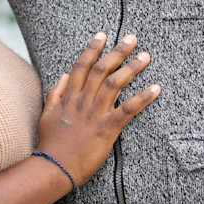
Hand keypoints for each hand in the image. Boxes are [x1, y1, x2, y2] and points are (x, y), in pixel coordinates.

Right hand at [35, 32, 158, 186]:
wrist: (54, 168)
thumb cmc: (51, 144)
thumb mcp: (47, 115)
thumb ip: (56, 94)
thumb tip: (64, 76)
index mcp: (69, 97)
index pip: (81, 66)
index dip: (92, 49)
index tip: (102, 35)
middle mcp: (83, 101)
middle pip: (101, 69)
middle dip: (117, 52)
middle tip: (132, 39)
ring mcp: (95, 114)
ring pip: (115, 84)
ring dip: (131, 68)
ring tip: (145, 56)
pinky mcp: (107, 128)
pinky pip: (128, 110)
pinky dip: (143, 98)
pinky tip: (155, 89)